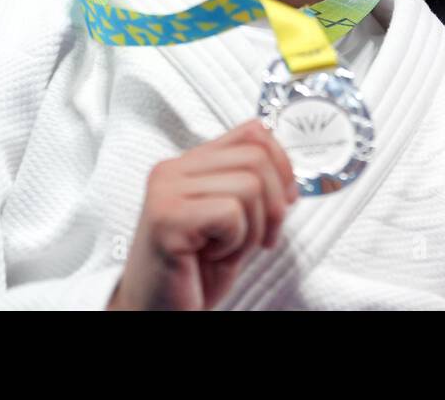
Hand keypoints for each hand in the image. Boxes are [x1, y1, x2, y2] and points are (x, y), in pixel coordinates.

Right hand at [106, 118, 298, 309]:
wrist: (155, 312)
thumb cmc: (192, 273)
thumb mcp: (231, 222)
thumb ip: (252, 190)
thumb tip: (290, 176)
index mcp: (188, 164)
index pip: (253, 132)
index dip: (282, 165)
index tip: (285, 200)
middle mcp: (173, 170)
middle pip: (256, 157)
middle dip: (273, 205)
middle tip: (257, 239)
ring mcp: (166, 191)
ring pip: (249, 185)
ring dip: (251, 229)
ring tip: (226, 249)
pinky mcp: (167, 218)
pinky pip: (230, 213)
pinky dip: (234, 242)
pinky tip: (210, 256)